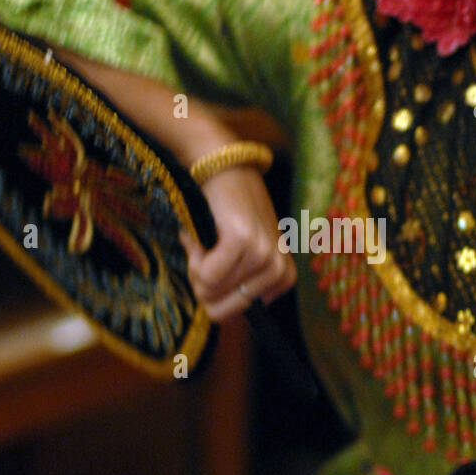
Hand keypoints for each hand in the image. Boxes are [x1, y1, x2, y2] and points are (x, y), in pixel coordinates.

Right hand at [179, 165, 294, 321]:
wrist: (220, 165)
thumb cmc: (224, 209)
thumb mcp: (240, 249)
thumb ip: (237, 280)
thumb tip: (214, 307)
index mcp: (282, 270)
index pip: (244, 309)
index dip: (217, 294)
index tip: (216, 264)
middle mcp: (278, 264)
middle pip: (224, 309)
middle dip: (202, 288)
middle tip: (200, 255)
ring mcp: (263, 252)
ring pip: (212, 292)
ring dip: (196, 271)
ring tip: (200, 242)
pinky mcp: (244, 240)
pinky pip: (208, 276)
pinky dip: (193, 261)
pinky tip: (195, 238)